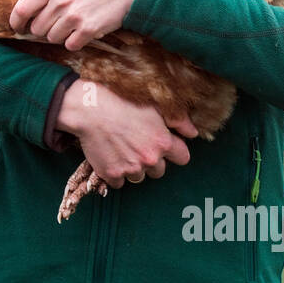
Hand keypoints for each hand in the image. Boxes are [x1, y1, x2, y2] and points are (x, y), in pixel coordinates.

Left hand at [9, 0, 145, 50]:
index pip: (22, 9)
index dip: (16, 22)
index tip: (18, 28)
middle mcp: (60, 1)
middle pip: (38, 28)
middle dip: (45, 29)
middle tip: (59, 22)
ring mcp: (73, 16)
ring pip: (53, 38)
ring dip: (61, 35)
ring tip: (75, 24)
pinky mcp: (88, 29)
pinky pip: (70, 45)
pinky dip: (75, 42)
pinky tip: (84, 31)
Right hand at [56, 82, 196, 189]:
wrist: (89, 108)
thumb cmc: (122, 100)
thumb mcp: (154, 104)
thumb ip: (179, 120)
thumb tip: (194, 133)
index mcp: (163, 142)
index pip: (183, 158)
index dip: (174, 151)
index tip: (164, 146)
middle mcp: (150, 159)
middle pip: (160, 171)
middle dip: (152, 161)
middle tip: (137, 144)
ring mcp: (130, 168)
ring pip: (139, 177)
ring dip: (134, 167)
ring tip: (122, 148)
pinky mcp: (112, 174)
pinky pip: (119, 182)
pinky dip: (116, 173)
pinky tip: (110, 156)